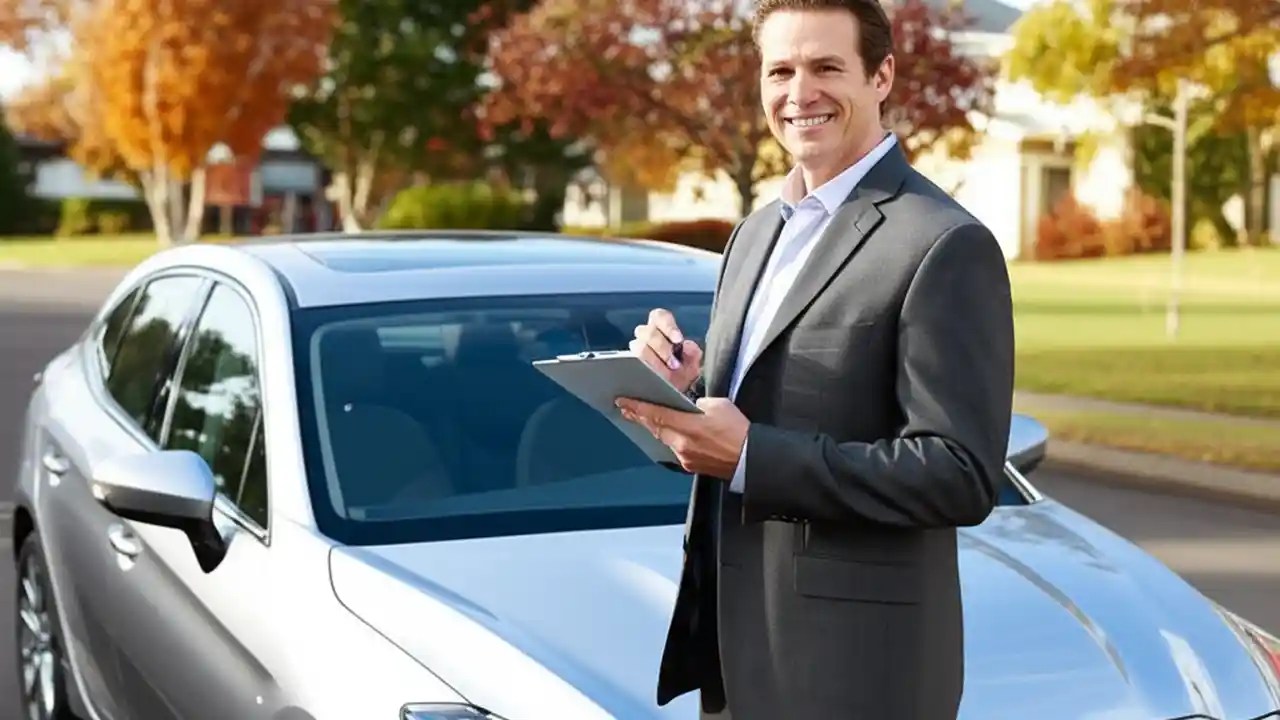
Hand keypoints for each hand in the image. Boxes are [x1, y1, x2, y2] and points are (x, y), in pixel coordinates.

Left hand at [615, 396, 747, 478]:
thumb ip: (698, 404)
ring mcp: (684, 457)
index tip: (623, 402)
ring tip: (645, 418)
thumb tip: (687, 406)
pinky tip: (669, 432)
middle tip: (626, 408)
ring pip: (663, 439)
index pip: (656, 414)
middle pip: (655, 428)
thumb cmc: (738, 431)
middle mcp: (682, 444)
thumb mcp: (719, 405)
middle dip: (640, 417)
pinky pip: (673, 449)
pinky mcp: (689, 465)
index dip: (637, 408)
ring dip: (655, 428)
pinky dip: (669, 439)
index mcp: (689, 426)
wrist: (750, 458)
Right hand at [630, 308, 702, 392]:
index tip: (678, 340)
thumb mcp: (693, 358)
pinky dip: (648, 365)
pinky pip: (635, 359)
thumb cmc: (686, 366)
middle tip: (674, 362)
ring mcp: (639, 346)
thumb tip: (686, 346)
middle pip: (648, 332)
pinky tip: (658, 372)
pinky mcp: (633, 360)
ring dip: (654, 358)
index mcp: (662, 325)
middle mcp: (647, 333)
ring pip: (639, 345)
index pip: (660, 316)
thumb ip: (692, 350)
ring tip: (668, 369)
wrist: (681, 384)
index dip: (668, 327)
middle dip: (662, 348)